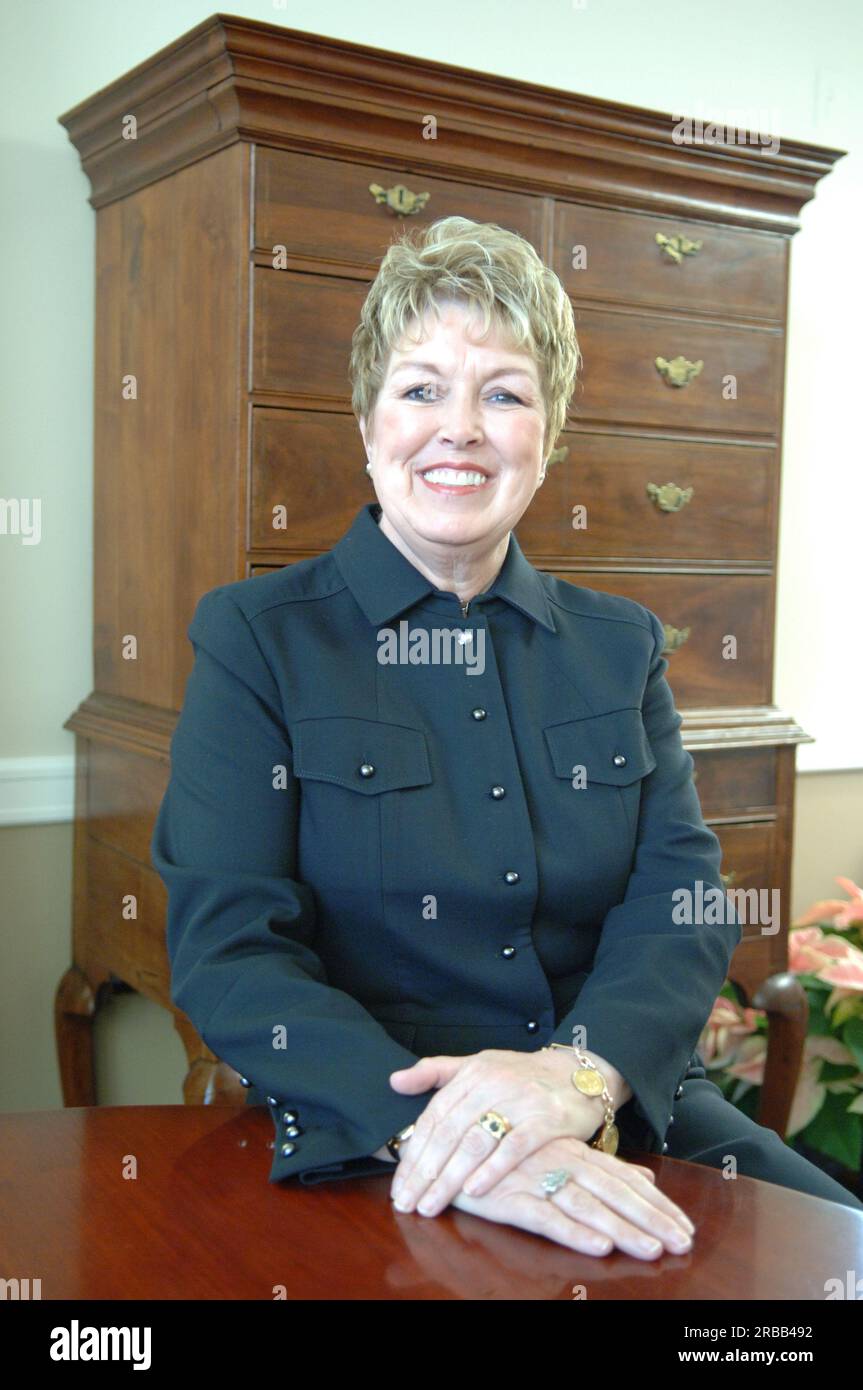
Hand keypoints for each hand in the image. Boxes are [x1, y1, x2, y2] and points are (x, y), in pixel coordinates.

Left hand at [389, 1048, 610, 1215]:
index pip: (434, 1116)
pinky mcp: (547, 1120)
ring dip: (450, 1177)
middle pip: (449, 1133)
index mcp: (472, 1073)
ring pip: (476, 1142)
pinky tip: (473, 1191)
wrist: (579, 1074)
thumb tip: (394, 1081)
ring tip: (431, 1204)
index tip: (399, 1183)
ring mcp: (520, 1101)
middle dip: (424, 1172)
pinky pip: (515, 1147)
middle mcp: (492, 1083)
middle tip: (407, 1202)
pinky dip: (492, 1170)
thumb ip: (435, 1072)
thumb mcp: (478, 1065)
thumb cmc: (521, 1076)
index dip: (413, 1151)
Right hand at [447, 1135, 694, 1258]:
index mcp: (574, 1153)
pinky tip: (597, 1246)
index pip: (624, 1178)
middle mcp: (561, 1164)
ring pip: (588, 1206)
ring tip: (653, 1249)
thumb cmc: (505, 1152)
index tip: (686, 1227)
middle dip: (651, 1219)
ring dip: (621, 1229)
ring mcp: (536, 1180)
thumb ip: (600, 1164)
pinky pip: (546, 1218)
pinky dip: (572, 1231)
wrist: (445, 1143)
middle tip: (683, 1243)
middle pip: (614, 1193)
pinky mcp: (510, 1199)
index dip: (656, 1204)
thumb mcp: (557, 1152)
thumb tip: (646, 1177)